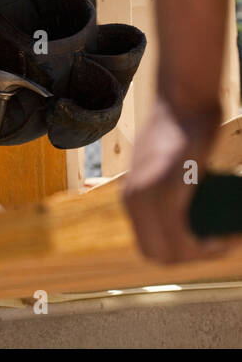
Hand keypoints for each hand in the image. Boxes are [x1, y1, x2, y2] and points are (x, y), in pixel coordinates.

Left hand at [123, 97, 241, 263]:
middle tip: (223, 243)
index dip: (182, 256)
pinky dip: (208, 244)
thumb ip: (162, 188)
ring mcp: (145, 195)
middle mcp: (132, 200)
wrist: (183, 103)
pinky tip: (227, 238)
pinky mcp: (164, 187)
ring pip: (174, 251)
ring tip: (230, 240)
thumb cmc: (182, 133)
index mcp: (131, 198)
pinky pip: (182, 235)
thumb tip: (180, 209)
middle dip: (195, 258)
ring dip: (205, 253)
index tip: (210, 244)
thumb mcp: (165, 167)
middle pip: (161, 256)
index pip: (151, 248)